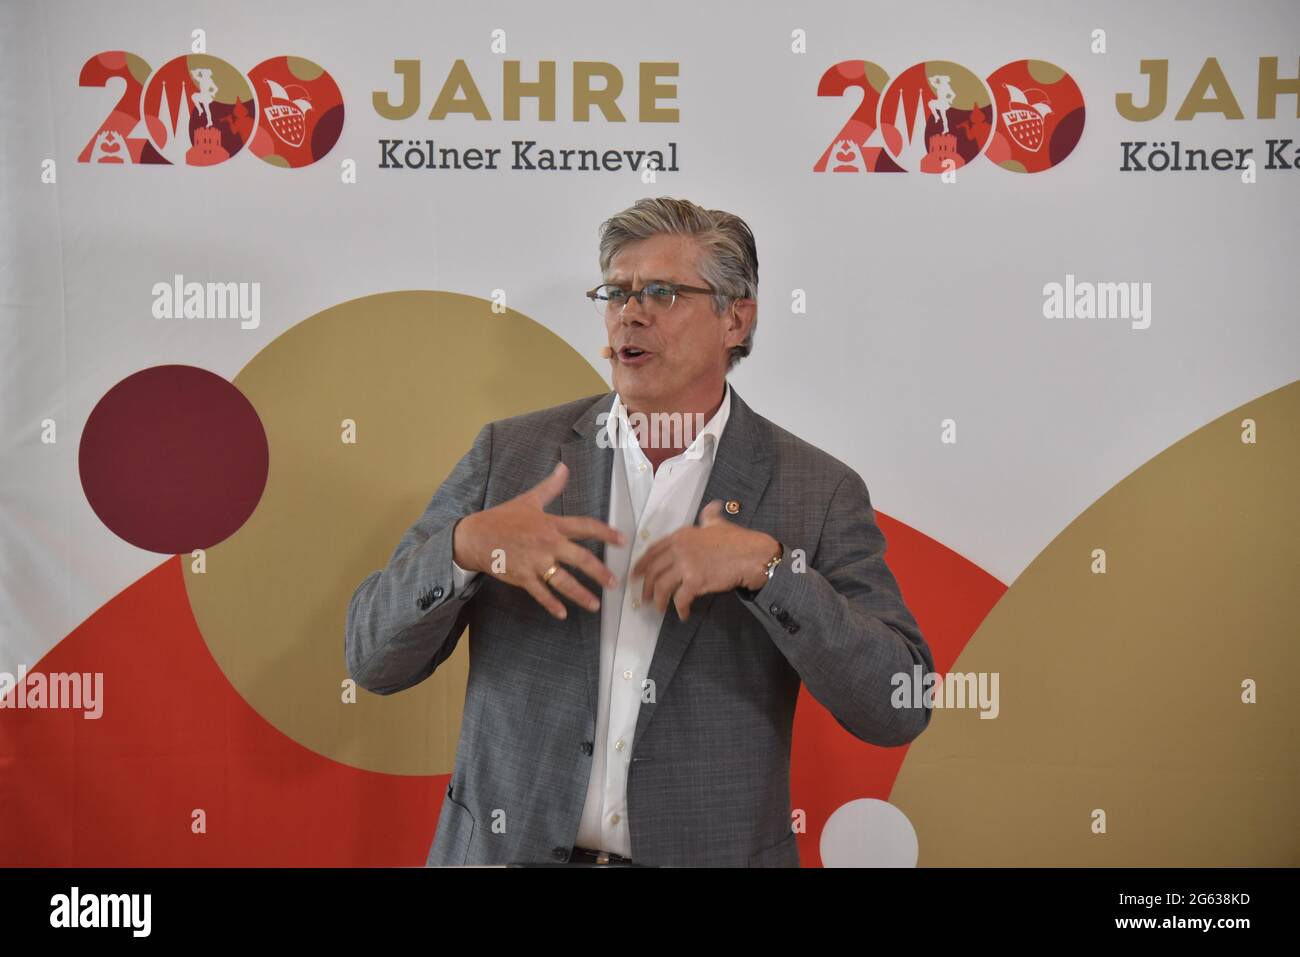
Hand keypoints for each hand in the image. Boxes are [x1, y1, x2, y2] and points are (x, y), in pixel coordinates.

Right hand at [453, 462, 624, 619]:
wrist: (475, 536)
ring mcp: (534, 562)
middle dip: (599, 571)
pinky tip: (563, 613)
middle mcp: (546, 544)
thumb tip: (564, 468)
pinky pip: (540, 593)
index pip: (584, 527)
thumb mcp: (529, 500)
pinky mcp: (522, 577)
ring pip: (562, 581)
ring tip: (594, 605)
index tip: (622, 540)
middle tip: (613, 582)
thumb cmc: (503, 517)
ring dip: (580, 594)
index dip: (605, 533)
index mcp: (551, 525)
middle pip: (579, 558)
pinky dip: (551, 604)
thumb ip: (551, 486)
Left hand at [631, 499, 779, 621]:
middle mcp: (680, 549)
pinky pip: (681, 599)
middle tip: (644, 596)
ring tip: (659, 609)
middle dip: (647, 586)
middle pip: (653, 570)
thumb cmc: (738, 541)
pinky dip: (680, 609)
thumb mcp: (719, 524)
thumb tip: (711, 507)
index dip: (642, 564)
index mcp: (681, 535)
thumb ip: (709, 517)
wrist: (753, 555)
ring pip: (662, 586)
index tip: (636, 574)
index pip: (653, 550)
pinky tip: (683, 614)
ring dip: (659, 600)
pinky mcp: (695, 581)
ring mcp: (686, 565)